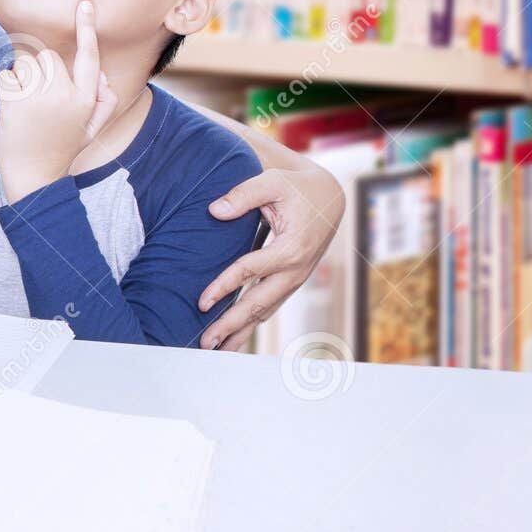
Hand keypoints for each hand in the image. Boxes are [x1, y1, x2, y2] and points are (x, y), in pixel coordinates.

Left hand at [0, 0, 117, 201]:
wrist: (33, 179)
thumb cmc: (61, 150)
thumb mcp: (91, 130)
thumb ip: (104, 103)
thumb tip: (103, 76)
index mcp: (86, 100)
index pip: (88, 57)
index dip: (86, 29)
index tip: (84, 5)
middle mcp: (66, 96)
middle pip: (46, 56)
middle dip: (37, 69)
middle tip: (35, 96)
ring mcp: (39, 98)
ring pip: (24, 63)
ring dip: (20, 77)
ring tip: (24, 104)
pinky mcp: (15, 103)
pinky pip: (6, 76)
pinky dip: (5, 88)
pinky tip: (12, 109)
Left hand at [198, 164, 345, 350]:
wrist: (329, 199)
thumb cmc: (297, 188)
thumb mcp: (273, 181)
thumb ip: (243, 195)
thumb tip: (214, 211)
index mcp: (291, 248)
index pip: (251, 271)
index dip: (225, 286)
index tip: (202, 302)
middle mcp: (295, 270)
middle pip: (259, 303)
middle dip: (231, 324)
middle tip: (205, 342)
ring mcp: (295, 280)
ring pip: (265, 312)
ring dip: (239, 332)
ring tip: (213, 350)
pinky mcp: (290, 283)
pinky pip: (269, 308)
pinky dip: (250, 325)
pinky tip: (232, 338)